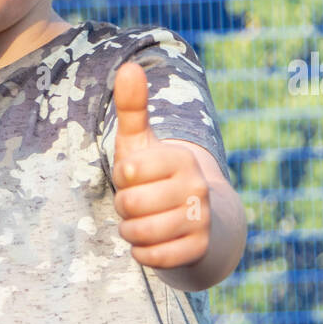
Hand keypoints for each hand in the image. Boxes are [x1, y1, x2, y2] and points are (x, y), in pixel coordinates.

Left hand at [111, 61, 210, 269]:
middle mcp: (196, 187)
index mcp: (181, 158)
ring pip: (139, 233)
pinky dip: (142, 253)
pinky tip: (152, 243)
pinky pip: (152, 257)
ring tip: (142, 222)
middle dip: (124, 208)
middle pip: (130, 204)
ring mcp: (200, 220)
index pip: (127, 172)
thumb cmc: (156, 178)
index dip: (122, 179)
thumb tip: (129, 67)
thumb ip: (132, 108)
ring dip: (131, 231)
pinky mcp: (198, 249)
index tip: (136, 177)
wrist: (196, 221)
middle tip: (138, 204)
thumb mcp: (141, 143)